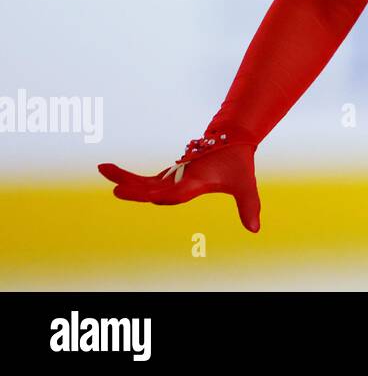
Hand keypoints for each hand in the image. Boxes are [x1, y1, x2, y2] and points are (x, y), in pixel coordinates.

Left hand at [98, 139, 261, 232]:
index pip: (176, 193)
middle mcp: (178, 187)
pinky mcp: (167, 176)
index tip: (150, 194)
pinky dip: (125, 175)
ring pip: (142, 184)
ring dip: (124, 179)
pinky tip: (106, 169)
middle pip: (153, 190)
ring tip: (104, 169)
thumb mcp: (245, 184)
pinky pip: (141, 179)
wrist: (234, 145)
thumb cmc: (239, 164)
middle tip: (118, 189)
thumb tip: (255, 230)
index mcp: (194, 187)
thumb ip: (249, 206)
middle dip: (137, 190)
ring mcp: (171, 182)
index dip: (164, 193)